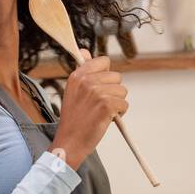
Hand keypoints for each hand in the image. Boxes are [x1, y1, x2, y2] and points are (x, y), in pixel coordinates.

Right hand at [51, 50, 127, 170]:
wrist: (69, 142)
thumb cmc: (73, 120)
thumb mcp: (72, 91)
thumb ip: (82, 70)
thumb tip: (84, 51)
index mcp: (77, 75)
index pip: (103, 61)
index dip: (105, 75)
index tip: (98, 87)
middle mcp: (86, 81)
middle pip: (116, 77)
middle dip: (112, 91)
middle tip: (98, 105)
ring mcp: (97, 93)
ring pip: (122, 91)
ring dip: (117, 103)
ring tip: (101, 113)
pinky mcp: (107, 105)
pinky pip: (124, 104)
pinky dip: (119, 114)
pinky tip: (106, 119)